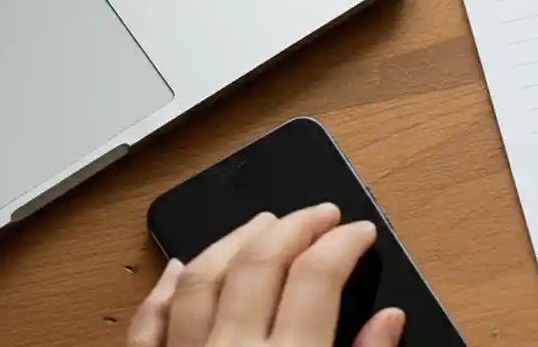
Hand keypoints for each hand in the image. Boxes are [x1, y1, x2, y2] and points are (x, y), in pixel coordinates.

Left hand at [127, 203, 405, 346]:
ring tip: (261, 224)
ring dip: (233, 242)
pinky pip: (148, 323)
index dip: (343, 244)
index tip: (360, 232)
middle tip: (320, 214)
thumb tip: (389, 320)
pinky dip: (164, 290)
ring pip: (201, 278)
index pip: (317, 278)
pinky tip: (180, 269)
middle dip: (293, 226)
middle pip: (258, 263)